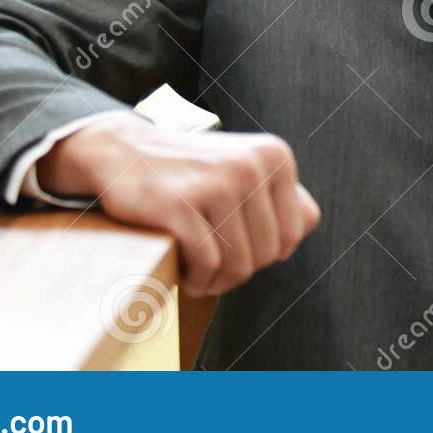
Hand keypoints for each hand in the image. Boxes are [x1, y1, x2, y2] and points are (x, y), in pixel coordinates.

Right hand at [37, 115, 321, 296]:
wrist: (124, 151)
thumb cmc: (190, 171)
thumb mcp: (245, 167)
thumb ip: (281, 194)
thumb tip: (308, 225)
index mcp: (275, 156)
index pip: (293, 234)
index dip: (266, 254)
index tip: (239, 250)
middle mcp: (252, 165)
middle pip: (267, 254)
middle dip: (240, 271)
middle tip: (213, 267)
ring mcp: (217, 183)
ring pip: (239, 264)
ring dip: (217, 281)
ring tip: (199, 273)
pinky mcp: (181, 206)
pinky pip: (207, 265)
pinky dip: (197, 280)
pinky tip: (186, 274)